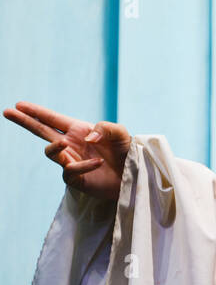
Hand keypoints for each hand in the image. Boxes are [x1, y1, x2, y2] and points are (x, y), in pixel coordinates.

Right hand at [3, 101, 131, 201]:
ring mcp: (71, 161)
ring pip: (50, 152)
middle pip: (41, 131)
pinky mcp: (76, 179)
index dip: (36, 111)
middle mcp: (71, 144)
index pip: (52, 119)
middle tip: (7, 112)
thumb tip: (85, 137)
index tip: (19, 104)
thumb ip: (105, 128)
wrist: (134, 176)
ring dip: (55, 147)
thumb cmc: (126, 152)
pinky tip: (98, 162)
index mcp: (78, 130)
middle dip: (25, 121)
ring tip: (64, 143)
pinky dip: (83, 165)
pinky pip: (70, 171)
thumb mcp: (120, 133)